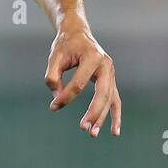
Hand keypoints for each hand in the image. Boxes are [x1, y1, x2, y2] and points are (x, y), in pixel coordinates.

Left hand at [44, 20, 120, 136]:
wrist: (78, 34)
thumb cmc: (65, 45)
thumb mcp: (55, 57)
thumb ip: (52, 77)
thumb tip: (57, 97)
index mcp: (92, 57)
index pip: (79, 83)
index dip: (65, 97)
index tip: (53, 106)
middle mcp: (106, 66)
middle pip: (102, 93)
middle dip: (93, 112)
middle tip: (83, 128)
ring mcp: (111, 74)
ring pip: (109, 99)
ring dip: (101, 118)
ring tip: (92, 134)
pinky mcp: (110, 81)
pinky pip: (115, 101)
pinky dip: (114, 116)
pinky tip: (114, 132)